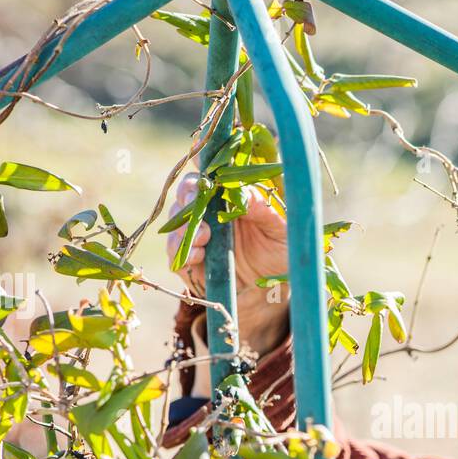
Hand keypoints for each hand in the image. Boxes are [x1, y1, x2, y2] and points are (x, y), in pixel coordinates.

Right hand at [166, 174, 290, 353]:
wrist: (272, 295)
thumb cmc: (280, 256)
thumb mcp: (281, 233)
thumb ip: (264, 210)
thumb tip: (243, 191)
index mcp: (232, 198)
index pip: (213, 174)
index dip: (203, 163)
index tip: (202, 163)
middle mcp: (210, 213)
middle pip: (187, 191)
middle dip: (188, 192)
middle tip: (195, 200)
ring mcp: (196, 237)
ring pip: (176, 221)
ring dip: (185, 225)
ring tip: (204, 237)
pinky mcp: (189, 262)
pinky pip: (175, 253)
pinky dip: (182, 251)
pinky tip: (199, 255)